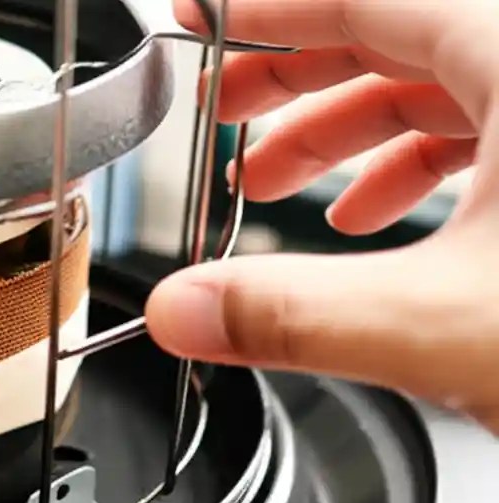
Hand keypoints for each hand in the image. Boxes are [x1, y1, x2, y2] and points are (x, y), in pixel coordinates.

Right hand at [147, 0, 498, 429]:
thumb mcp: (445, 323)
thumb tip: (181, 308)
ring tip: (272, 181)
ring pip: (437, 89)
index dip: (261, 10)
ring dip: (340, 133)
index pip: (364, 1)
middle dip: (289, 76)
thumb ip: (295, 313)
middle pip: (392, 36)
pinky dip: (405, 169)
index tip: (198, 17)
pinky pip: (481, 136)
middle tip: (219, 106)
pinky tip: (367, 222)